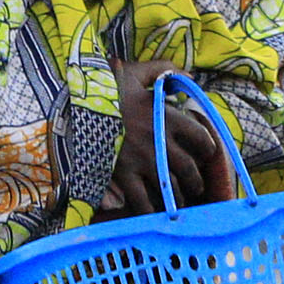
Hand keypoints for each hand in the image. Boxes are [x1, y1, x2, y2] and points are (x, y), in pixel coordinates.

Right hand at [109, 62, 225, 216]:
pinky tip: (155, 214)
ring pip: (171, 187)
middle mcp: (159, 140)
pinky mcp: (123, 174)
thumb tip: (188, 75)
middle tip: (196, 185)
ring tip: (179, 200)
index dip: (207, 148)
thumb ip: (163, 69)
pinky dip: (151, 211)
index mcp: (166, 116)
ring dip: (178, 197)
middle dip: (196, 181)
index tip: (206, 154)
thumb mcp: (136, 71)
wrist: (76, 103)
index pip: (201, 137)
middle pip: (189, 169)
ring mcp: (142, 159)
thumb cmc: (107, 86)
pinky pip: (143, 200)